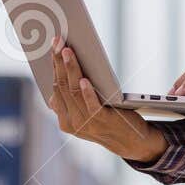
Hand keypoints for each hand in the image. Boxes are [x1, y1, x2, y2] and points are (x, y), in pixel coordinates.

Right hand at [47, 37, 165, 163]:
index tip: (52, 48)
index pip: (55, 88)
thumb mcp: (86, 113)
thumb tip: (58, 80)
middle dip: (58, 62)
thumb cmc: (109, 120)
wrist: (132, 143)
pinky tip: (84, 79)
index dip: (53, 67)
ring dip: (70, 69)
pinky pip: (91, 105)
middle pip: (62, 87)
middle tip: (58, 42)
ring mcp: (86, 124)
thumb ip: (72, 100)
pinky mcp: (102, 122)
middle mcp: (72, 122)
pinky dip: (87, 92)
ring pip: (73, 91)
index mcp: (65, 119)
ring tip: (68, 52)